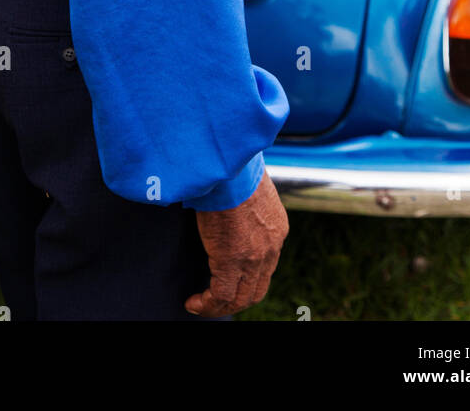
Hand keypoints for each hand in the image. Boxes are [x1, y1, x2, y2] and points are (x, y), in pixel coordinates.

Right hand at [185, 171, 288, 317]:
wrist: (227, 164)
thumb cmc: (232, 168)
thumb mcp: (248, 189)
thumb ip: (244, 207)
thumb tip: (228, 210)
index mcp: (276, 229)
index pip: (266, 267)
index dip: (246, 279)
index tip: (226, 279)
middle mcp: (271, 248)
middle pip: (256, 290)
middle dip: (235, 299)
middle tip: (213, 300)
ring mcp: (254, 258)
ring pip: (240, 298)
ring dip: (219, 306)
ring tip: (200, 305)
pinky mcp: (233, 261)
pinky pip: (221, 295)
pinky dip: (207, 304)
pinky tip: (193, 302)